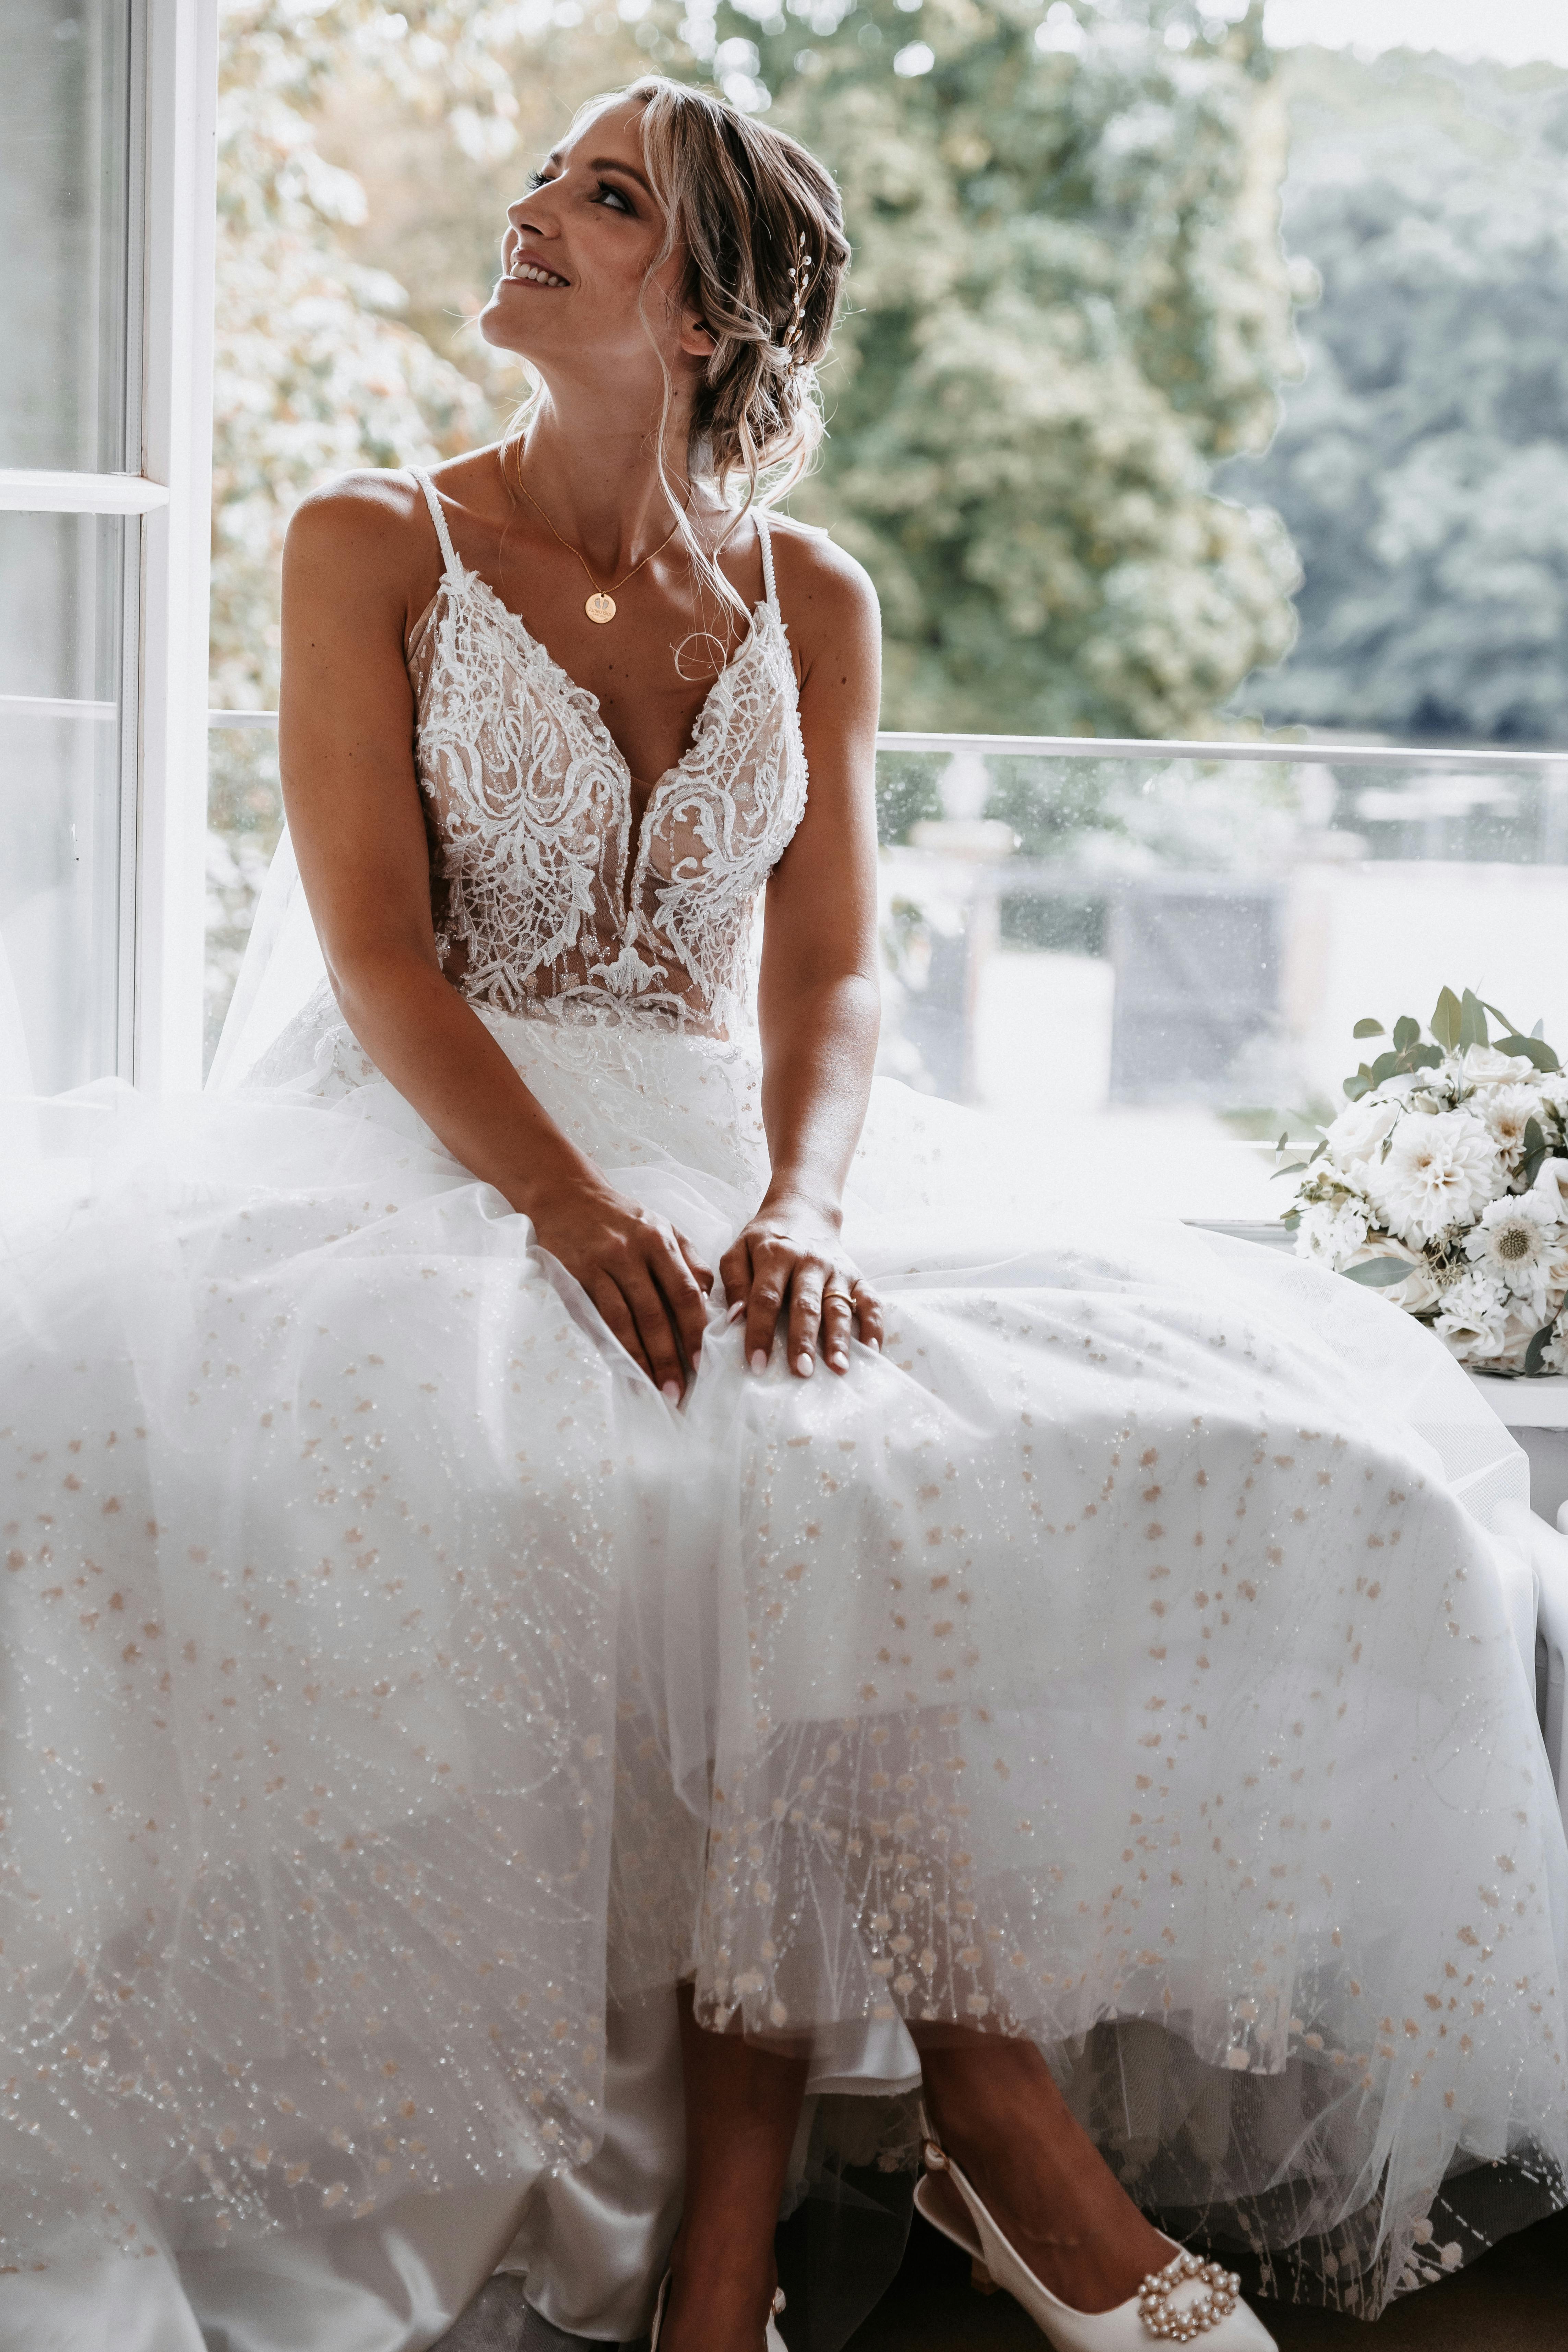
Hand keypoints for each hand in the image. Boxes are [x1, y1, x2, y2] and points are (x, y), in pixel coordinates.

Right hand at [525, 1169, 712, 1398]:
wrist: (566, 1193)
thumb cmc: (621, 1216)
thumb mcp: (662, 1226)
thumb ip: (689, 1259)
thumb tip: (710, 1299)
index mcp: (660, 1240)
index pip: (685, 1292)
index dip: (695, 1330)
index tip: (703, 1362)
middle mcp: (632, 1252)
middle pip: (656, 1313)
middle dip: (669, 1356)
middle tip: (678, 1391)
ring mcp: (601, 1264)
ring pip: (625, 1320)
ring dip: (641, 1359)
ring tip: (653, 1389)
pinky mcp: (575, 1274)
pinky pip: (597, 1317)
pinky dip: (612, 1345)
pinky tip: (622, 1367)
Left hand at [721, 1195, 882, 1378]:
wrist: (802, 1210)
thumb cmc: (765, 1241)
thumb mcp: (738, 1251)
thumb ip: (735, 1282)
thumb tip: (736, 1318)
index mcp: (775, 1255)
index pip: (766, 1298)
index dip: (761, 1331)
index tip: (757, 1363)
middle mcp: (808, 1262)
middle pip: (805, 1304)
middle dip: (803, 1339)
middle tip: (802, 1371)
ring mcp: (836, 1270)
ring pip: (838, 1306)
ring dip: (839, 1338)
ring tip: (838, 1368)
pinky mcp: (857, 1275)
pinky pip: (870, 1300)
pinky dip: (874, 1325)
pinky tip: (872, 1350)